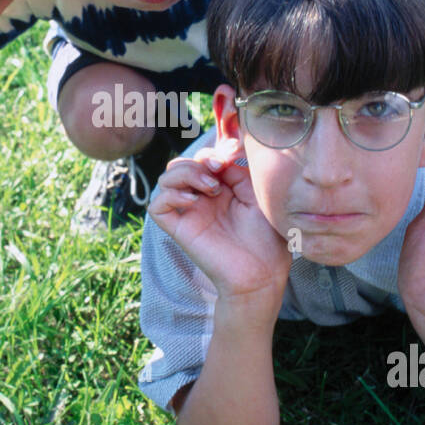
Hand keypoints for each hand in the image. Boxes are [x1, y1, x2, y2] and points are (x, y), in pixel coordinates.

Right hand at [148, 138, 291, 300]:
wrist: (263, 274)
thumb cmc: (268, 239)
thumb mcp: (257, 195)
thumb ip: (238, 171)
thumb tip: (223, 150)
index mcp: (222, 190)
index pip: (204, 159)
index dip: (214, 151)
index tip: (232, 154)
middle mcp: (202, 199)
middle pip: (182, 164)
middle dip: (199, 159)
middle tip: (219, 170)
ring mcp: (189, 213)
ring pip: (166, 178)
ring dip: (186, 173)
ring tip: (211, 188)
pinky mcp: (179, 229)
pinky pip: (157, 206)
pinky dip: (170, 195)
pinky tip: (193, 200)